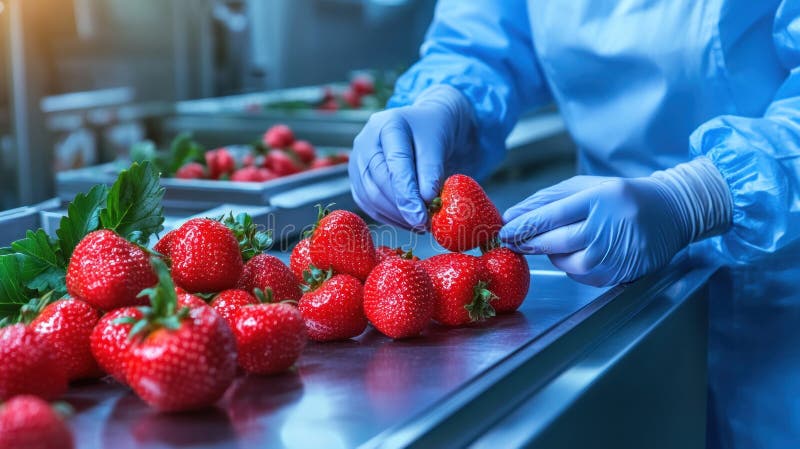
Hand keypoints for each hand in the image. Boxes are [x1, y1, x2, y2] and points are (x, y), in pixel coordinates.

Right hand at [348, 85, 476, 229]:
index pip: (395, 164)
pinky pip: (368, 204)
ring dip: (394, 216)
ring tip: (419, 224)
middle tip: (424, 223)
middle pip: (377, 182)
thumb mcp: (438, 145)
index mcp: (387, 125)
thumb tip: (425, 200)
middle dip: (401, 208)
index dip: (407, 194)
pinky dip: (387, 217)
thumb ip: (431, 171)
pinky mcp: (358, 179)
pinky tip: (407, 222)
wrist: (424, 127)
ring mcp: (357, 160)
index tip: (421, 216)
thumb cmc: (432, 132)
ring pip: (370, 197)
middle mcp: (365, 142)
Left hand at [499, 158, 731, 285]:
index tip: (505, 229)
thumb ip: (548, 199)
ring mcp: (616, 254)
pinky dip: (571, 266)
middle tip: (512, 240)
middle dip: (528, 243)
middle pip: (556, 242)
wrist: (673, 213)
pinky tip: (578, 252)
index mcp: (601, 198)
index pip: (552, 216)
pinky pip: (581, 276)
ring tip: (554, 241)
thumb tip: (512, 215)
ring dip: (551, 254)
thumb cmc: (622, 196)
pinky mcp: (620, 273)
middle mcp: (609, 227)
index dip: (524, 225)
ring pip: (566, 263)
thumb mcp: (588, 186)